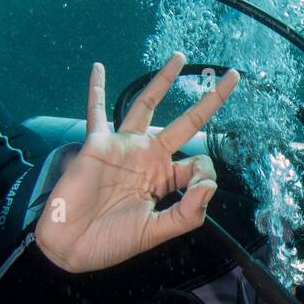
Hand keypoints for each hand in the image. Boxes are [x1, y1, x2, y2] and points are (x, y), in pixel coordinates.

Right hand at [35, 53, 238, 272]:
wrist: (71, 246)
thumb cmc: (110, 243)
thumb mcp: (156, 232)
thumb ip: (187, 213)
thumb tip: (209, 185)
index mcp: (165, 180)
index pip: (197, 162)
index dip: (206, 173)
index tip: (198, 188)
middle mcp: (148, 158)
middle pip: (186, 123)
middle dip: (209, 101)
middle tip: (232, 77)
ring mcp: (124, 148)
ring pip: (147, 105)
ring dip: (163, 81)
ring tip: (179, 57)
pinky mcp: (98, 145)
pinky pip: (97, 112)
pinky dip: (97, 90)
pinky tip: (99, 69)